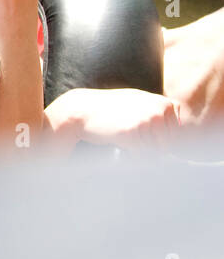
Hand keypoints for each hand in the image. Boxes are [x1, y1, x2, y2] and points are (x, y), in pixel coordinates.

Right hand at [47, 87, 181, 151]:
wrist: (81, 110)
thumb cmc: (110, 109)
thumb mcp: (140, 103)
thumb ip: (160, 116)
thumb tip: (178, 143)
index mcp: (165, 104)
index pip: (177, 136)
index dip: (160, 141)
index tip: (143, 136)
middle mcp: (159, 111)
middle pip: (169, 145)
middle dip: (152, 149)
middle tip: (132, 138)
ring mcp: (147, 121)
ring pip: (157, 152)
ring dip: (142, 153)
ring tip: (125, 139)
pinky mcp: (133, 133)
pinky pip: (142, 155)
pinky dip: (132, 155)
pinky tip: (119, 143)